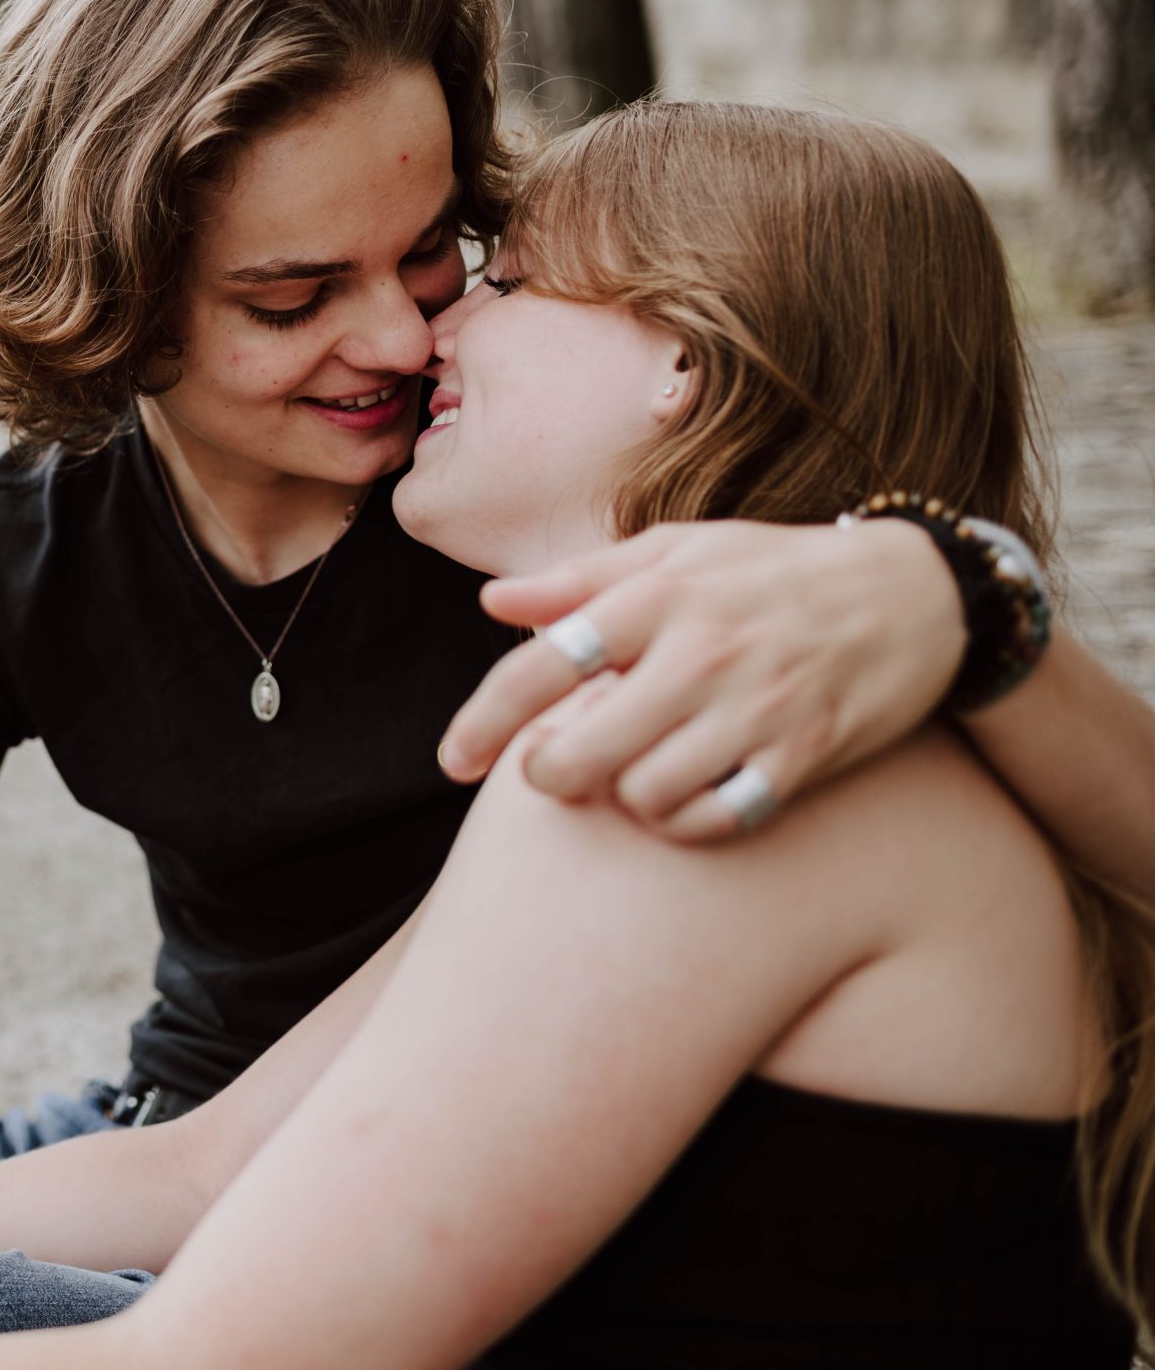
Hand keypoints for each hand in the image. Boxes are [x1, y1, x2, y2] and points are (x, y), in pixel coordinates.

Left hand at [438, 520, 962, 839]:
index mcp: (659, 597)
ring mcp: (758, 709)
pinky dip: (686, 822)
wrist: (920, 595)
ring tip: (630, 774)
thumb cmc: (773, 571)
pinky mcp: (806, 756)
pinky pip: (717, 819)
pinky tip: (683, 800)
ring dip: (623, 800)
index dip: (484, 720)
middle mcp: (703, 654)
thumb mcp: (679, 550)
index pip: (543, 664)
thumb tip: (491, 601)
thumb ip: (581, 579)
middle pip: (584, 751)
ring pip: (645, 796)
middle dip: (549, 775)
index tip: (453, 761)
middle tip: (552, 771)